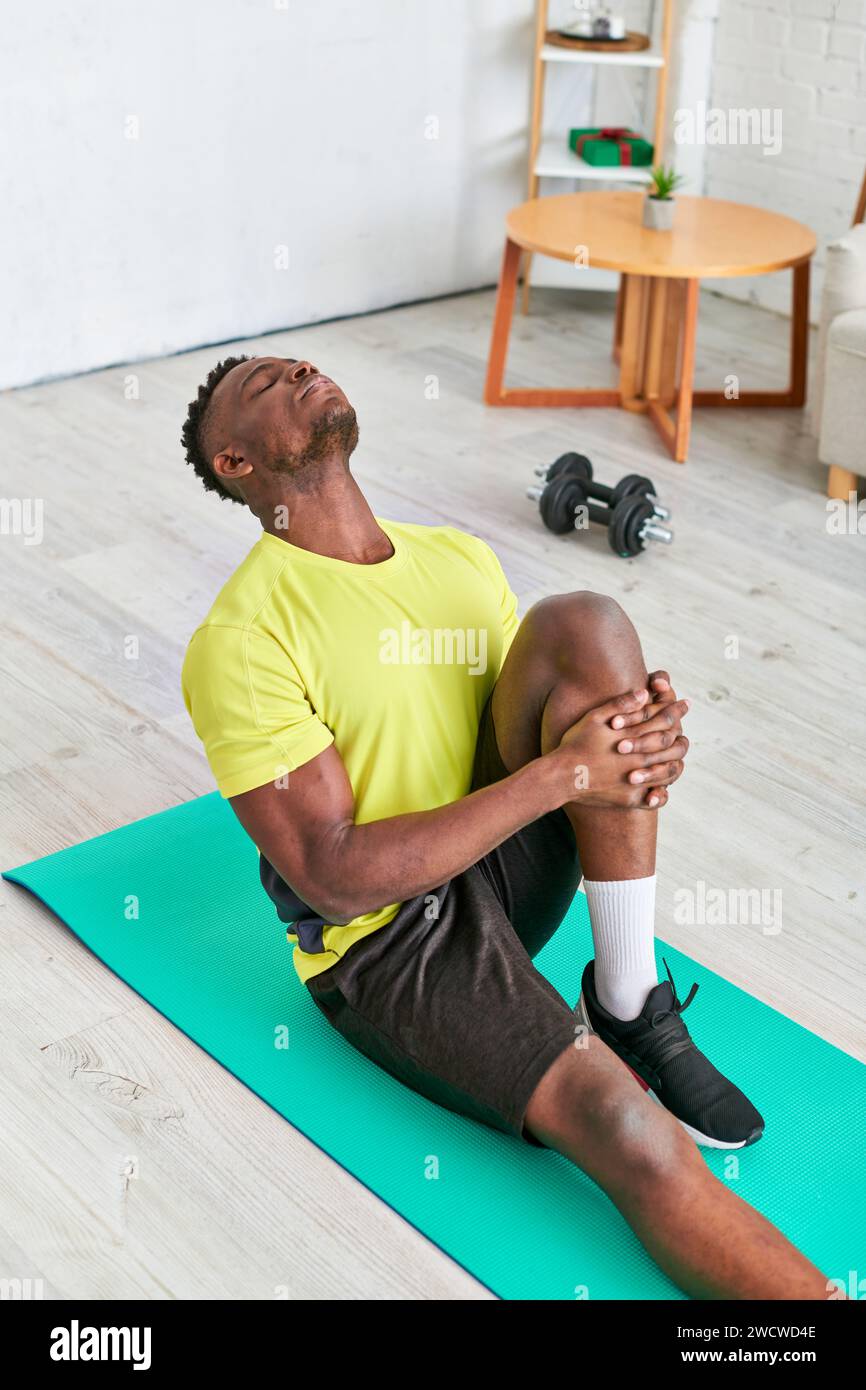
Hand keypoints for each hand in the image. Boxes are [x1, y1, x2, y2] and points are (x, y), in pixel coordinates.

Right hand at [553, 686, 689, 810]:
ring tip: (676, 760)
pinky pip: (656, 799)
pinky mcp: (630, 799)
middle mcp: (640, 759)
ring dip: (675, 763)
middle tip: (685, 734)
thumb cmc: (575, 744)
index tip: (686, 703)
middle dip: (681, 736)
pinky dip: (661, 794)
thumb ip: (621, 705)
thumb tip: (644, 693)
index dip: (676, 709)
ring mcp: (637, 781)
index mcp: (633, 737)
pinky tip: (660, 790)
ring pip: (670, 772)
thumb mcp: (594, 718)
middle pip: (672, 746)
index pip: (664, 719)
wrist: (561, 776)